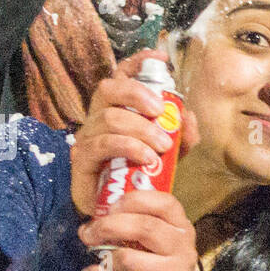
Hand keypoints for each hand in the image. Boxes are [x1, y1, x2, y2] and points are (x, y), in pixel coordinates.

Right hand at [69, 49, 198, 217]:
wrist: (118, 212)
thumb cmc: (139, 175)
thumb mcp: (169, 154)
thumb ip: (182, 136)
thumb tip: (188, 117)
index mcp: (117, 109)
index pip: (120, 76)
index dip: (136, 62)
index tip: (159, 58)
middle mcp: (98, 117)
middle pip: (109, 89)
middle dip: (137, 94)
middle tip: (162, 113)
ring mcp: (87, 136)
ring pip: (109, 118)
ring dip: (140, 129)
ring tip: (162, 146)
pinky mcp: (81, 159)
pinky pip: (102, 145)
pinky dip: (128, 148)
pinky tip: (146, 158)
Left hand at [78, 188, 197, 270]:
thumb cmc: (157, 265)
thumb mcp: (156, 241)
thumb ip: (135, 224)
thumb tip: (94, 220)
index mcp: (182, 227)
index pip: (165, 203)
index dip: (134, 201)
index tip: (110, 208)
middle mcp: (183, 248)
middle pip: (144, 227)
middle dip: (108, 227)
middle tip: (88, 233)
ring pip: (128, 258)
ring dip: (104, 256)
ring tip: (95, 257)